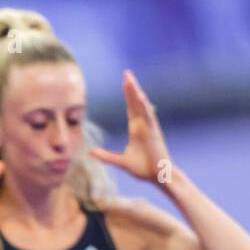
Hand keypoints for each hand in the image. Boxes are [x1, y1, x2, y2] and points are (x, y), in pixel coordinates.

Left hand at [89, 70, 172, 184]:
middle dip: (131, 88)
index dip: (128, 95)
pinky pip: (149, 117)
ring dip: (136, 92)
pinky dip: (145, 107)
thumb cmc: (142, 169)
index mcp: (136, 129)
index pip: (131, 108)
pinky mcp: (154, 132)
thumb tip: (91, 153)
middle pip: (136, 103)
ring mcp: (150, 127)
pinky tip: (140, 97)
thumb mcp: (120, 162)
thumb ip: (106, 156)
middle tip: (127, 73)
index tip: (125, 82)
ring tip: (131, 79)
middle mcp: (143, 125)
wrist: (158, 176)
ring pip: (142, 106)